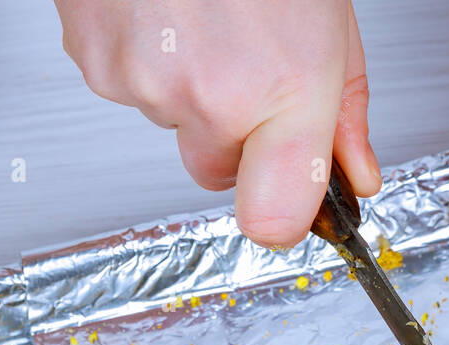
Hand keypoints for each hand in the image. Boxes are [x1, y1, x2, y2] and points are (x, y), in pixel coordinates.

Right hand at [54, 0, 380, 246]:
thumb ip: (343, 111)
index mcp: (279, 85)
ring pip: (170, 120)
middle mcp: (203, 95)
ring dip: (186, 83)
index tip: (297, 202)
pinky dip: (145, 54)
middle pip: (217, 168)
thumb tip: (355, 176)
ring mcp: (140, 80)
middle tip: (247, 61)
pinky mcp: (93, 59)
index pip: (273, 219)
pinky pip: (127, 85)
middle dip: (234, 130)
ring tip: (204, 14)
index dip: (286, 211)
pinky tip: (165, 8)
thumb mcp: (330, 20)